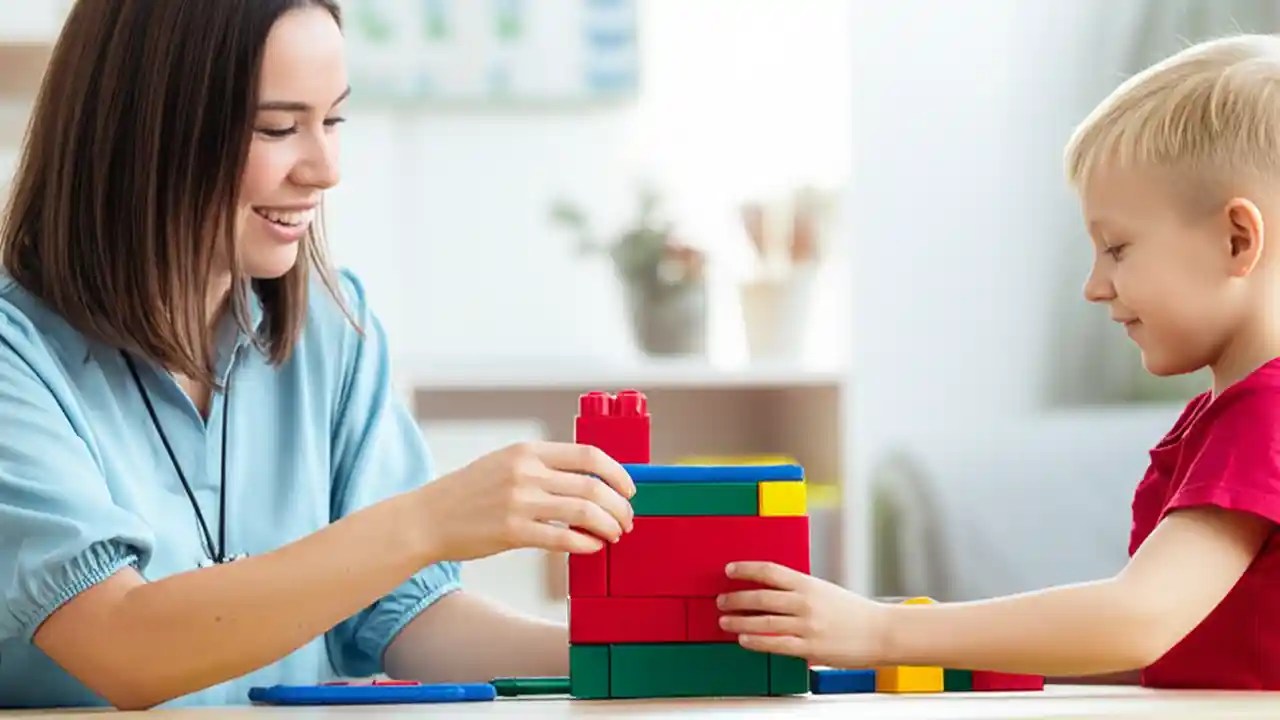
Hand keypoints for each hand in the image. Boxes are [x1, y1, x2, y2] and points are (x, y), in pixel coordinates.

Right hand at [415, 442, 635, 561]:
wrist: (427, 518)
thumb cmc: (469, 493)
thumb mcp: (505, 464)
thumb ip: (543, 467)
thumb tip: (590, 480)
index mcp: (527, 451)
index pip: (589, 455)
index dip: (618, 473)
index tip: (629, 489)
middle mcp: (526, 472)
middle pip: (593, 485)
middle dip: (619, 506)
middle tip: (626, 520)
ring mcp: (519, 502)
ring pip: (584, 511)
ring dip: (608, 525)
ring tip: (614, 535)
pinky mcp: (512, 532)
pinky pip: (563, 539)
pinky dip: (586, 544)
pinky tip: (592, 547)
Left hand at [717, 562, 888, 667]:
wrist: (881, 632)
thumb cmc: (854, 613)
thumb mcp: (825, 591)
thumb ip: (800, 592)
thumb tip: (771, 593)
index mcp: (809, 583)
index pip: (770, 571)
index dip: (746, 569)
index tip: (730, 570)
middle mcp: (805, 602)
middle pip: (760, 597)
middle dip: (736, 598)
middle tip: (721, 600)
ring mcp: (807, 626)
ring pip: (762, 621)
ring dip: (738, 621)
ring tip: (725, 621)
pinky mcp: (810, 648)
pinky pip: (775, 644)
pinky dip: (755, 641)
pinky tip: (744, 639)